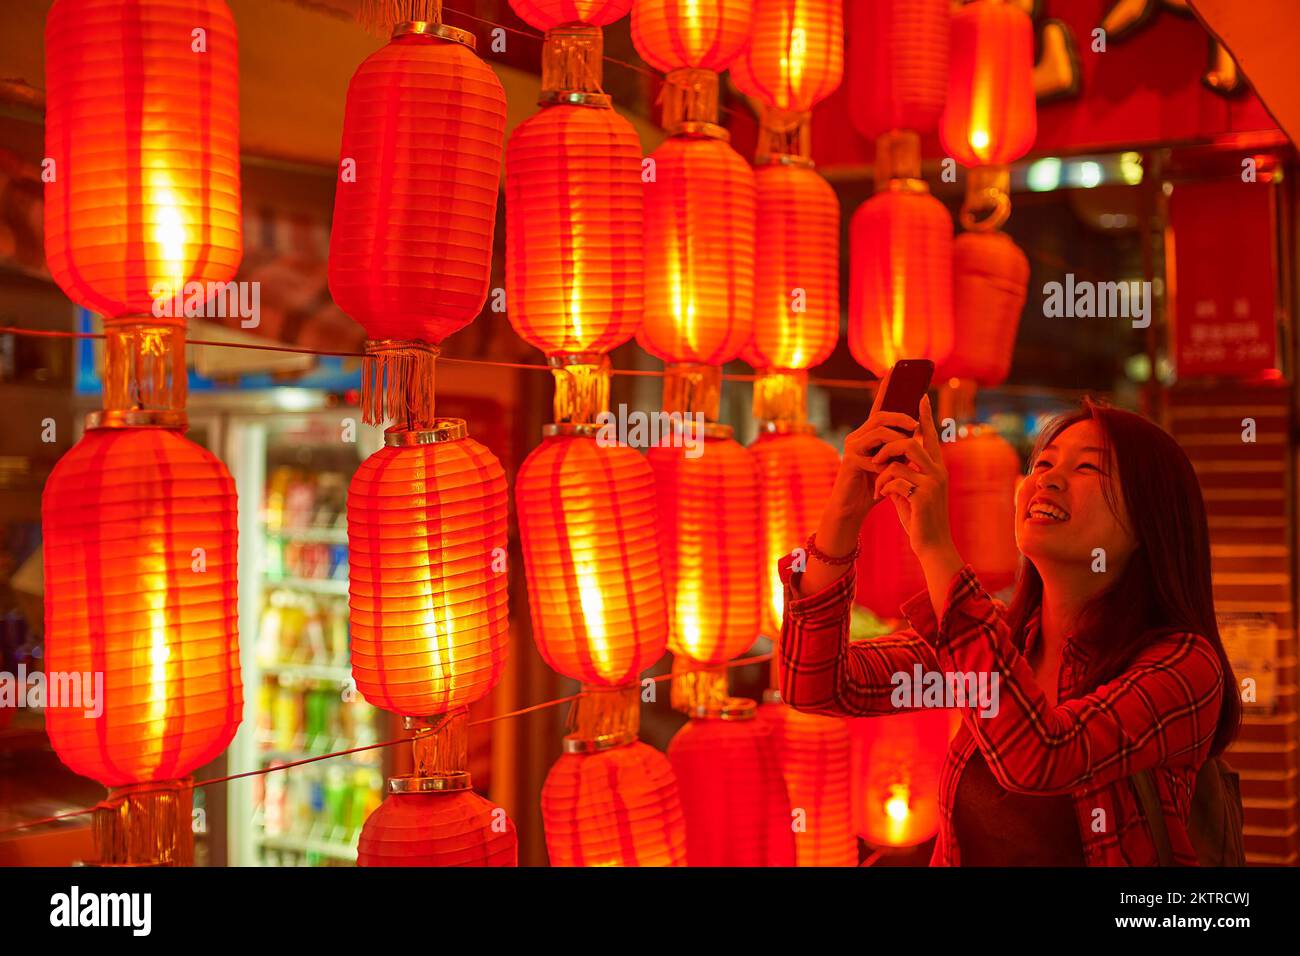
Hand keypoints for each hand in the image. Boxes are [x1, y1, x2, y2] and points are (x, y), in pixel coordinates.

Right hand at [797, 369, 917, 597]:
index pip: (880, 406)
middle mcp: (858, 436)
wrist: (853, 508)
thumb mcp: (893, 463)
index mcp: (869, 434)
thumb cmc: (873, 486)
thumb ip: (902, 447)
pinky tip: (889, 474)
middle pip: (880, 415)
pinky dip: (886, 464)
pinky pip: (872, 456)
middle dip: (900, 416)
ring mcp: (852, 448)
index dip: (886, 388)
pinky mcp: (850, 463)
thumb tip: (921, 430)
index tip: (895, 368)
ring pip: (877, 432)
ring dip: (897, 440)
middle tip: (917, 422)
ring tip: (908, 449)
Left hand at [869, 395, 957, 561]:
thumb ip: (906, 472)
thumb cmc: (919, 518)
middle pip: (911, 442)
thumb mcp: (912, 491)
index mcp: (937, 468)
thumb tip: (892, 458)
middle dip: (888, 448)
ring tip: (879, 484)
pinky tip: (883, 497)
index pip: (931, 436)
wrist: (932, 546)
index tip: (921, 396)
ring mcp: (933, 484)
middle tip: (876, 458)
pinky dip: (883, 487)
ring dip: (883, 471)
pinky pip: (895, 481)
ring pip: (899, 461)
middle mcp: (939, 471)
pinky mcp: (923, 497)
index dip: (925, 416)